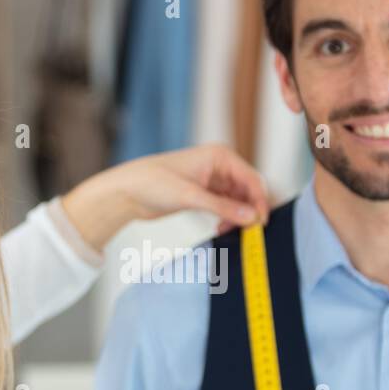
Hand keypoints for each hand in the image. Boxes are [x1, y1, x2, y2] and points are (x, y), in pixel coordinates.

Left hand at [59, 144, 271, 252]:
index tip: (260, 224)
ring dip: (237, 217)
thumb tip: (252, 217)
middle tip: (247, 233)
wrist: (128, 191)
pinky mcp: (204, 194)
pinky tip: (220, 229)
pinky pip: (226, 207)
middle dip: (248, 211)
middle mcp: (219, 166)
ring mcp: (212, 180)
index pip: (251, 179)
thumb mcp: (191, 196)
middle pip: (248, 190)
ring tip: (227, 231)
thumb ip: (223, 207)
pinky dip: (227, 218)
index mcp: (220, 156)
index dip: (259, 201)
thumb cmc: (153, 182)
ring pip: (238, 201)